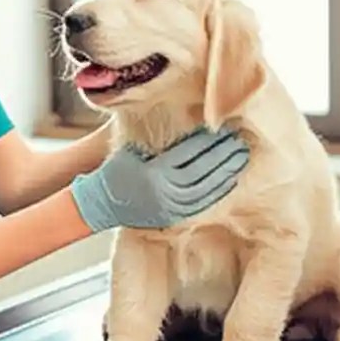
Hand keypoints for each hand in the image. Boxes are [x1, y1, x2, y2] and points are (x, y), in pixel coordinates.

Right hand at [68, 126, 249, 231]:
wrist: (99, 204)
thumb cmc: (116, 172)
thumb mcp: (133, 151)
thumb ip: (159, 141)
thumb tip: (186, 123)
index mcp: (154, 171)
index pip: (189, 152)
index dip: (208, 140)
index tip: (223, 128)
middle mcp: (165, 191)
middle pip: (202, 170)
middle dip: (223, 154)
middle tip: (239, 140)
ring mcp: (170, 206)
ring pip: (206, 188)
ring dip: (226, 172)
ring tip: (240, 157)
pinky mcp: (173, 216)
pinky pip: (202, 203)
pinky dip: (218, 191)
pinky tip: (229, 179)